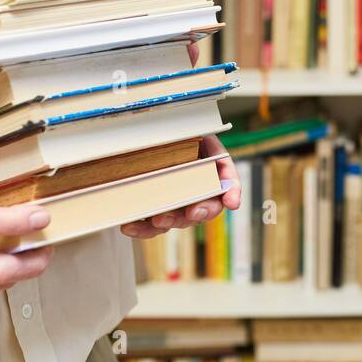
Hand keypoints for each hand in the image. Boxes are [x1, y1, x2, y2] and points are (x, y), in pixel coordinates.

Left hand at [119, 132, 240, 239]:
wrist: (152, 135)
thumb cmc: (178, 135)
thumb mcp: (197, 133)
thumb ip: (208, 145)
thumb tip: (212, 163)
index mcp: (212, 173)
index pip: (228, 185)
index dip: (232, 193)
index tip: (231, 202)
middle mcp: (196, 194)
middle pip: (203, 210)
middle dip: (199, 213)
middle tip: (191, 211)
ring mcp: (175, 205)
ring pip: (176, 221)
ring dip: (167, 223)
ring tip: (156, 219)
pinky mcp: (153, 212)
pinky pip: (149, 225)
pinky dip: (141, 228)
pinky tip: (129, 225)